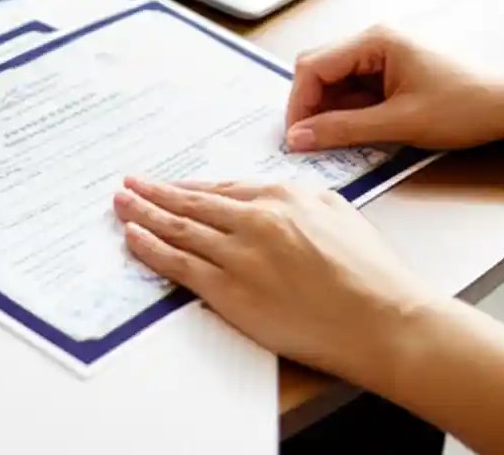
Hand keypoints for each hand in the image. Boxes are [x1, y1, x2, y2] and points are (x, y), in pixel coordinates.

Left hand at [114, 176, 436, 385]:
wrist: (382, 320)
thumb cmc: (371, 273)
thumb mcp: (337, 211)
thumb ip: (298, 201)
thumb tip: (272, 198)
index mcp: (281, 197)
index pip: (221, 190)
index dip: (189, 188)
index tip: (168, 185)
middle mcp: (255, 219)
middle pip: (191, 203)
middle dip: (154, 192)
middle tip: (128, 184)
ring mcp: (239, 254)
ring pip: (178, 228)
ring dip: (143, 213)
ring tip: (120, 203)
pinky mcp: (230, 290)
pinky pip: (179, 264)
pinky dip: (150, 247)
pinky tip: (132, 237)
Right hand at [285, 25, 503, 151]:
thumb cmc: (468, 105)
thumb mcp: (399, 123)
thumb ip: (343, 129)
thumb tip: (299, 137)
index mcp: (375, 41)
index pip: (313, 66)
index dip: (298, 102)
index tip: (295, 135)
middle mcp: (375, 42)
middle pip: (319, 71)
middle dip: (310, 107)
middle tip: (308, 141)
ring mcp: (383, 58)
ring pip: (335, 84)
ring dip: (329, 112)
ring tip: (332, 141)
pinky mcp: (391, 75)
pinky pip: (354, 92)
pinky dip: (347, 114)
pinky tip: (354, 133)